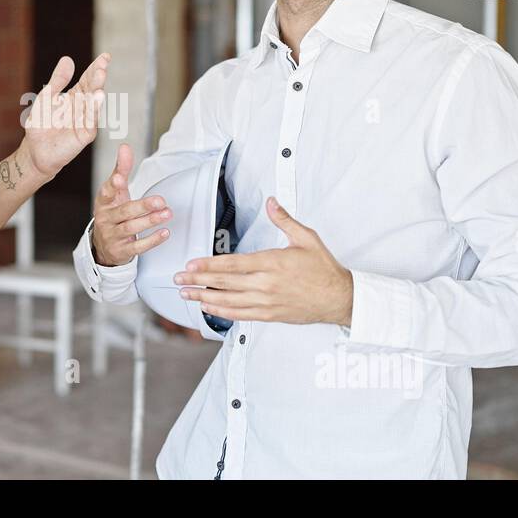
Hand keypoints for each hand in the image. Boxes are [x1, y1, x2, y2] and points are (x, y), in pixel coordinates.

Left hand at [20, 53, 110, 177]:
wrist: (35, 150)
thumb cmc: (41, 124)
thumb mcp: (47, 97)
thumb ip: (58, 80)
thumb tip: (68, 59)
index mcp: (76, 96)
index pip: (88, 79)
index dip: (96, 67)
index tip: (105, 56)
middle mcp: (84, 107)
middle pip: (93, 89)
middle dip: (98, 77)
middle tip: (103, 65)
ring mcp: (86, 120)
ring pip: (94, 103)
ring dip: (97, 89)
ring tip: (101, 76)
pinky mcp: (85, 134)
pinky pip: (91, 120)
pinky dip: (94, 109)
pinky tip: (97, 97)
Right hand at [90, 143, 171, 266]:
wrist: (104, 246)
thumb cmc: (112, 213)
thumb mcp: (115, 192)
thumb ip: (121, 170)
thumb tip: (124, 147)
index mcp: (103, 202)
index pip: (106, 192)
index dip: (113, 186)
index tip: (120, 179)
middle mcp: (106, 219)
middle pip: (124, 211)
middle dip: (142, 206)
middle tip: (160, 201)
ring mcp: (112, 236)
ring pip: (131, 228)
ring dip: (150, 221)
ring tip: (166, 214)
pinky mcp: (121, 251)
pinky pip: (137, 246)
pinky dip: (152, 240)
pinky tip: (164, 232)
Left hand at [174, 197, 353, 325]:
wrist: (339, 298)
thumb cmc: (323, 269)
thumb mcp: (306, 238)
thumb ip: (284, 220)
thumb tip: (271, 202)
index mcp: (272, 263)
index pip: (232, 264)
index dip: (208, 265)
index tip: (191, 264)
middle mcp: (265, 284)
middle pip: (224, 283)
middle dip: (198, 281)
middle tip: (179, 279)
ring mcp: (266, 302)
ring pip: (228, 301)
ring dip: (204, 297)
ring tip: (186, 294)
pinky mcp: (269, 315)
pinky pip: (240, 315)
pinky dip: (222, 312)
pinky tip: (209, 308)